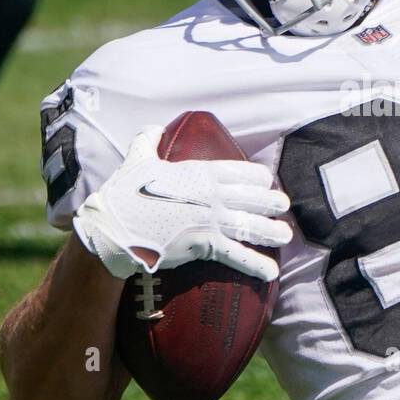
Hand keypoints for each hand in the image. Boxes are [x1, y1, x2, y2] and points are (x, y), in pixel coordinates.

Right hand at [73, 126, 291, 281]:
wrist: (114, 226)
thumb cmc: (124, 192)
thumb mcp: (137, 158)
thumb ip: (149, 140)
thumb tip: (155, 127)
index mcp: (200, 172)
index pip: (241, 171)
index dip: (258, 177)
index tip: (266, 182)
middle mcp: (211, 194)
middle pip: (253, 198)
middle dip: (272, 203)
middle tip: (284, 207)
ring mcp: (210, 219)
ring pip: (251, 225)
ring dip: (272, 232)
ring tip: (285, 236)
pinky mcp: (204, 245)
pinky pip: (236, 255)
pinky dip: (256, 264)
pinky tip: (271, 272)